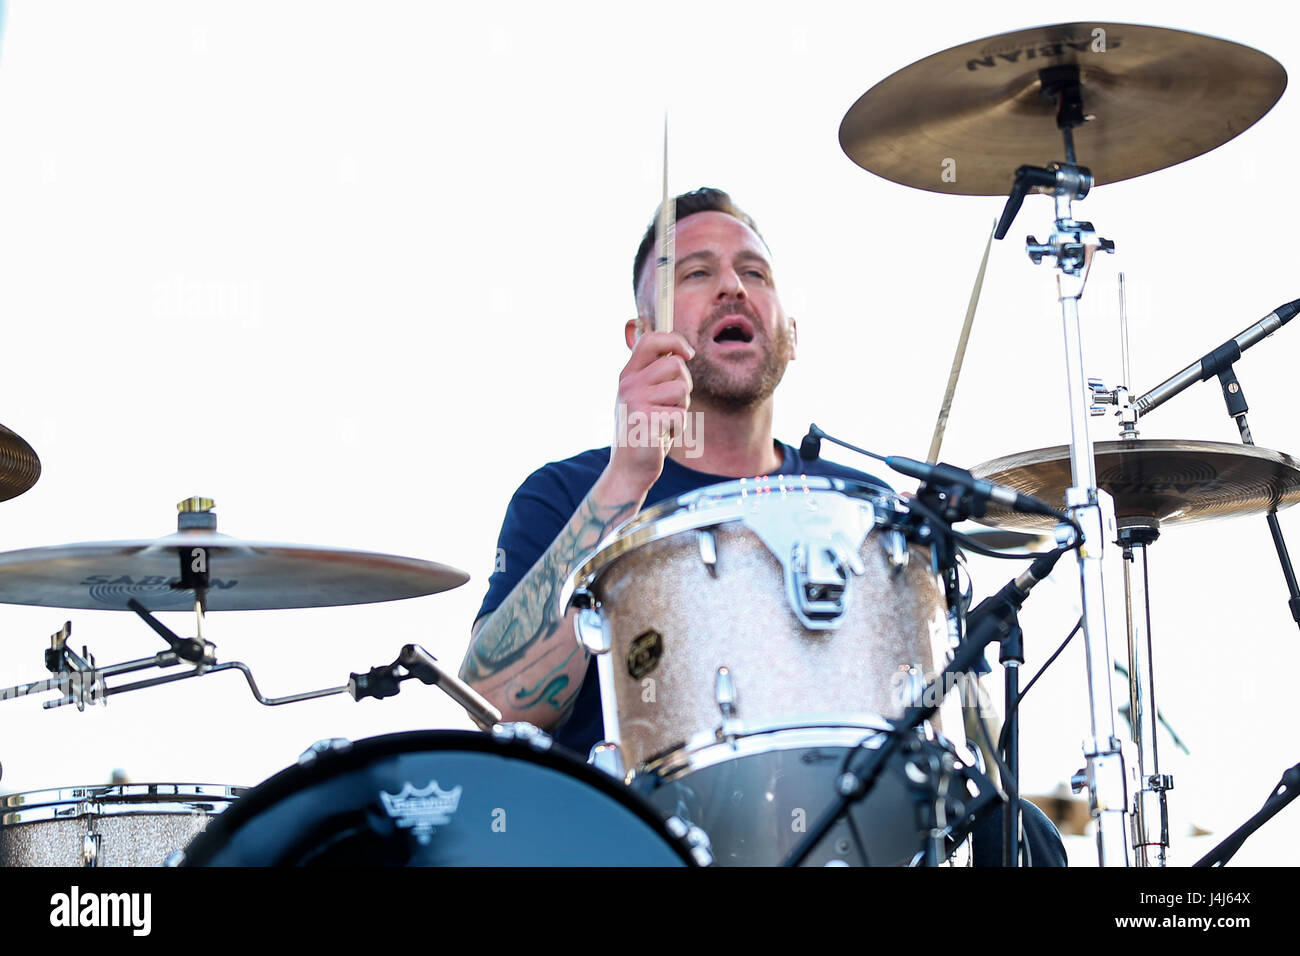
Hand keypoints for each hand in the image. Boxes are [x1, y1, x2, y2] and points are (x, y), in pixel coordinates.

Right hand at [607, 329, 693, 494]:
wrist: (629, 469)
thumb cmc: (644, 432)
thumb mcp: (644, 397)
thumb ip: (656, 375)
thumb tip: (681, 352)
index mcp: (628, 375)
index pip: (650, 340)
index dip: (674, 340)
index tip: (688, 353)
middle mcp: (628, 385)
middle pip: (675, 364)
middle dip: (685, 385)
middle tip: (672, 404)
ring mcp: (635, 402)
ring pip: (681, 390)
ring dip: (681, 408)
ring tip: (665, 422)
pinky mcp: (646, 421)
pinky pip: (680, 415)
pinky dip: (678, 427)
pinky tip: (662, 435)